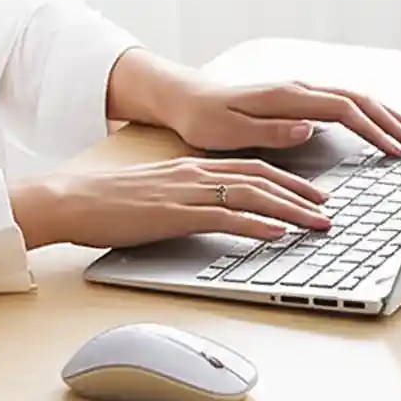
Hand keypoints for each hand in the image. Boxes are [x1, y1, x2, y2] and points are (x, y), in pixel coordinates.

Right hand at [10, 158, 331, 249]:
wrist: (72, 200)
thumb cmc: (106, 202)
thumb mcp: (155, 194)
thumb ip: (184, 199)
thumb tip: (206, 214)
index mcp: (191, 167)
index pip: (251, 168)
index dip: (288, 180)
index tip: (312, 193)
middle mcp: (195, 173)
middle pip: (262, 177)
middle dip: (301, 193)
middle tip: (329, 209)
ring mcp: (187, 192)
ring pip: (253, 194)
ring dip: (292, 210)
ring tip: (317, 224)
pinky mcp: (176, 214)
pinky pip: (226, 216)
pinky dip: (257, 224)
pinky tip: (277, 233)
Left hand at [169, 80, 400, 156]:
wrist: (185, 99)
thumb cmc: (203, 118)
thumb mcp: (231, 130)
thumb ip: (271, 130)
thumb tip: (311, 126)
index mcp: (288, 96)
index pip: (345, 109)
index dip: (375, 130)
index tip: (397, 151)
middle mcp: (301, 90)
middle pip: (362, 102)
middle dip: (397, 123)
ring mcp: (303, 94)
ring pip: (359, 102)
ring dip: (392, 119)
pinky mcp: (301, 101)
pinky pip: (346, 107)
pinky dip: (373, 118)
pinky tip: (386, 131)